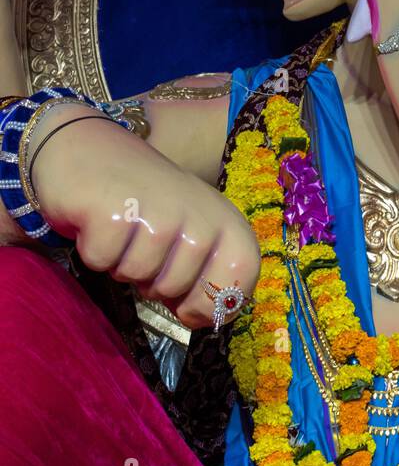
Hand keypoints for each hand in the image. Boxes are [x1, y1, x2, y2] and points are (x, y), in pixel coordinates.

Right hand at [30, 107, 259, 328]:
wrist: (89, 147)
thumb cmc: (143, 201)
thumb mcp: (188, 231)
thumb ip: (204, 272)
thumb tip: (204, 318)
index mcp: (225, 218)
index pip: (242, 275)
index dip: (213, 303)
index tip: (188, 304)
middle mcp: (198, 211)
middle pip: (178, 289)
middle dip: (153, 283)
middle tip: (142, 247)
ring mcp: (158, 210)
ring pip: (138, 278)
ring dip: (122, 264)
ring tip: (122, 230)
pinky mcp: (113, 211)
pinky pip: (103, 261)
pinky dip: (94, 250)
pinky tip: (97, 219)